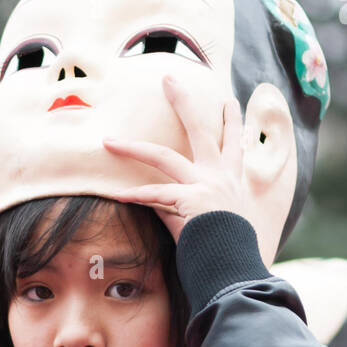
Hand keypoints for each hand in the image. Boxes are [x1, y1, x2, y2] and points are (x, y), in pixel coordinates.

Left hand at [102, 75, 246, 241]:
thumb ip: (193, 208)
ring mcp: (204, 186)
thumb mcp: (220, 224)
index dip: (233, 122)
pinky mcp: (189, 201)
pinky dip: (135, 197)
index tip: (229, 102)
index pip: (234, 144)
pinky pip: (155, 196)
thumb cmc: (228, 251)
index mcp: (232, 182)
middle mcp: (219, 177)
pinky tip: (117, 195)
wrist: (236, 267)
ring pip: (163, 157)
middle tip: (170, 78)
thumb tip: (161, 202)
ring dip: (133, 148)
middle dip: (184, 101)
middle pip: (201, 130)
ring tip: (110, 141)